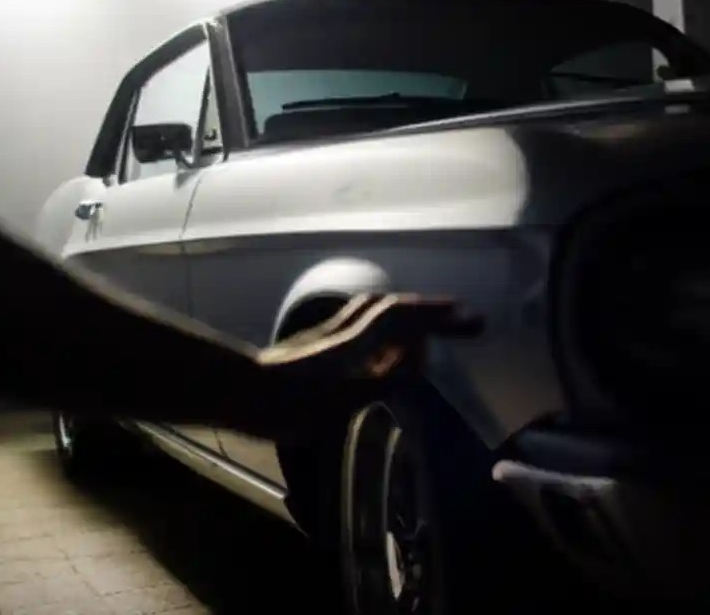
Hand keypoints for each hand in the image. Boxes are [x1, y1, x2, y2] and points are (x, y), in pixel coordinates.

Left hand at [257, 293, 481, 380]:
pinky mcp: (312, 348)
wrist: (238, 394)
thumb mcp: (346, 396)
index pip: (405, 316)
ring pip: (370, 314)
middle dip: (424, 310)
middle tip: (454, 319)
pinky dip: (380, 329)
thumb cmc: (289, 401)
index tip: (471, 317)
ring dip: (401, 315)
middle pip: (388, 308)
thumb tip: (423, 353)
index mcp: (356, 340)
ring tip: (422, 329)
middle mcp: (343, 330)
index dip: (439, 314)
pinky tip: (378, 349)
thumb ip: (388, 376)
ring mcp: (325, 337)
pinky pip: (357, 327)